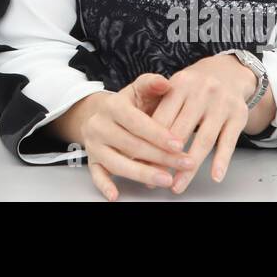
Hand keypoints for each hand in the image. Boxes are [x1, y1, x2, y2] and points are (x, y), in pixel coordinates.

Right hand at [77, 75, 193, 200]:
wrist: (101, 114)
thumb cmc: (128, 105)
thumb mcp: (140, 90)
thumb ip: (153, 84)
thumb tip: (165, 82)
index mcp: (113, 106)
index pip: (136, 122)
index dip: (158, 134)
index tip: (178, 144)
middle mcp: (99, 125)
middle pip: (131, 145)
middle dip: (161, 156)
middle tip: (184, 163)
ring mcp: (94, 144)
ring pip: (117, 163)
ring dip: (143, 174)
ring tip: (166, 179)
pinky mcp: (92, 160)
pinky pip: (96, 175)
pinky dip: (105, 186)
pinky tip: (116, 194)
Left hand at [149, 53, 257, 193]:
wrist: (228, 72)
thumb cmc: (194, 87)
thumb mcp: (175, 88)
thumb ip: (160, 109)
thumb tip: (139, 143)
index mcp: (179, 84)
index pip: (161, 118)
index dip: (149, 142)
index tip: (140, 163)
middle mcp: (201, 92)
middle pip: (180, 131)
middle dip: (166, 158)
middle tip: (155, 179)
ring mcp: (221, 104)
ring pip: (204, 140)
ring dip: (190, 167)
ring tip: (178, 185)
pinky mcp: (238, 115)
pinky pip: (229, 141)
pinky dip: (221, 160)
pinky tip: (215, 176)